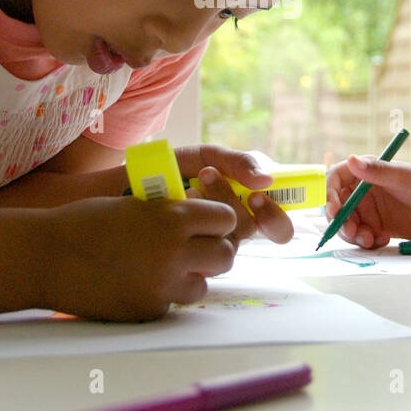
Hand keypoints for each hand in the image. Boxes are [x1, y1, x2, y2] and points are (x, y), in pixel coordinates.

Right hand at [43, 195, 238, 320]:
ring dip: (191, 275)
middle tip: (196, 246)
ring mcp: (163, 286)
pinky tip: (138, 281)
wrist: (46, 256)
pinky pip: (172, 303)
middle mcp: (175, 253)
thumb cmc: (86, 221)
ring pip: (203, 284)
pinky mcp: (149, 311)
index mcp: (173, 219)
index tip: (206, 220)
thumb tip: (203, 217)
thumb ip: (172, 213)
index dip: (216, 219)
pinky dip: (163, 293)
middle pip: (225, 255)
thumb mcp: (136, 203)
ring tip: (164, 265)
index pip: (226, 219)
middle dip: (214, 249)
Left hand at [175, 144, 292, 247]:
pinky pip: (200, 253)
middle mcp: (230, 229)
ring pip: (227, 241)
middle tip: (208, 176)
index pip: (277, 226)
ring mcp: (208, 243)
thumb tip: (267, 180)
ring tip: (187, 186)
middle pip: (251, 232)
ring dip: (208, 206)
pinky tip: (177, 206)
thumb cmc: (175, 167)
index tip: (257, 197)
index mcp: (244, 206)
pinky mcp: (186, 254)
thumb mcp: (209, 156)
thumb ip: (239, 163)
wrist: (134, 180)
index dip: (275, 218)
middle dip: (230, 202)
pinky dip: (190, 224)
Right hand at [325, 155, 410, 248]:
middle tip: (353, 232)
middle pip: (337, 207)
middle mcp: (361, 191)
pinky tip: (382, 240)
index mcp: (363, 173)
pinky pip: (361, 237)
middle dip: (340, 221)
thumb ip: (375, 171)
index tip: (335, 209)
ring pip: (347, 225)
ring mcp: (368, 211)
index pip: (335, 181)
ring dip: (352, 235)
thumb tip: (351, 159)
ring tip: (370, 239)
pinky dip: (366, 242)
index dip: (329, 195)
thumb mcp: (400, 177)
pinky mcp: (375, 227)